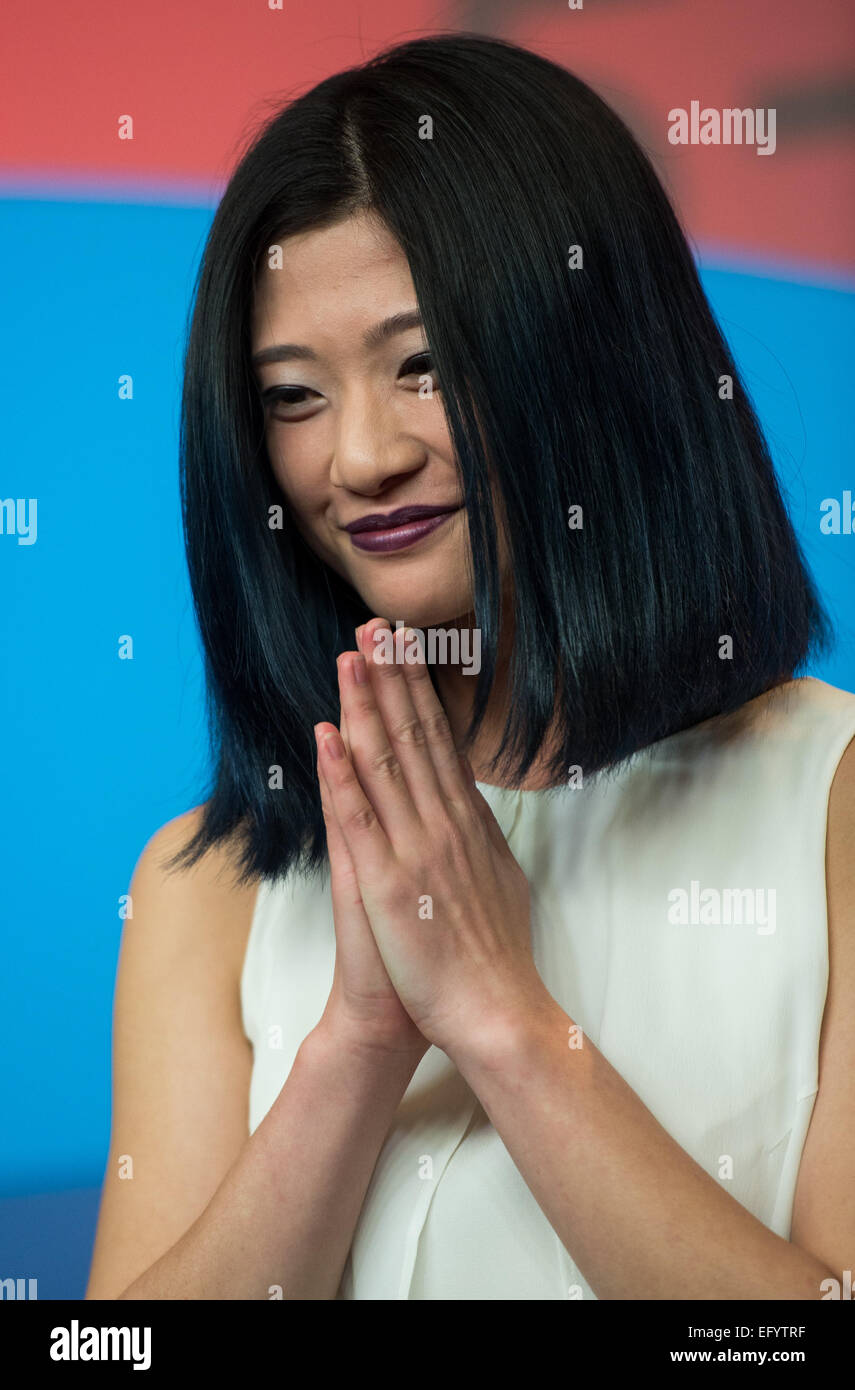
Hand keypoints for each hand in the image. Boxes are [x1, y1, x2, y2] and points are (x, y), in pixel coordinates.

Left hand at [315, 618, 546, 1059]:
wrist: (497, 1013)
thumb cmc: (496, 957)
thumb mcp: (502, 882)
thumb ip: (482, 841)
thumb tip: (474, 812)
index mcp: (469, 823)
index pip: (440, 742)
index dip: (418, 693)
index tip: (405, 651)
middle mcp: (445, 825)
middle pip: (414, 738)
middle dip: (393, 679)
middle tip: (375, 628)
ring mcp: (417, 850)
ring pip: (387, 763)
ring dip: (366, 706)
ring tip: (350, 658)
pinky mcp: (389, 883)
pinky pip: (359, 818)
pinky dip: (342, 774)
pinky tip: (329, 734)